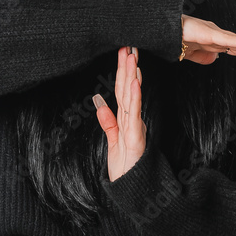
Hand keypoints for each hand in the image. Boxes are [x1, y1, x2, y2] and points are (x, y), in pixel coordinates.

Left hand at [93, 46, 143, 181]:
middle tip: (129, 45)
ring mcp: (135, 127)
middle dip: (129, 66)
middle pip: (129, 88)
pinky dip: (135, 97)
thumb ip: (108, 122)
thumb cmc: (125, 168)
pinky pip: (134, 113)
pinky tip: (135, 82)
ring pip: (132, 96)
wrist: (132, 190)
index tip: (124, 53)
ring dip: (132, 75)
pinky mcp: (136, 137)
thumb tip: (99, 103)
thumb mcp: (113, 142)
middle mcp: (132, 120)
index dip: (123, 72)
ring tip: (132, 56)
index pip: (123, 91)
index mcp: (126, 119)